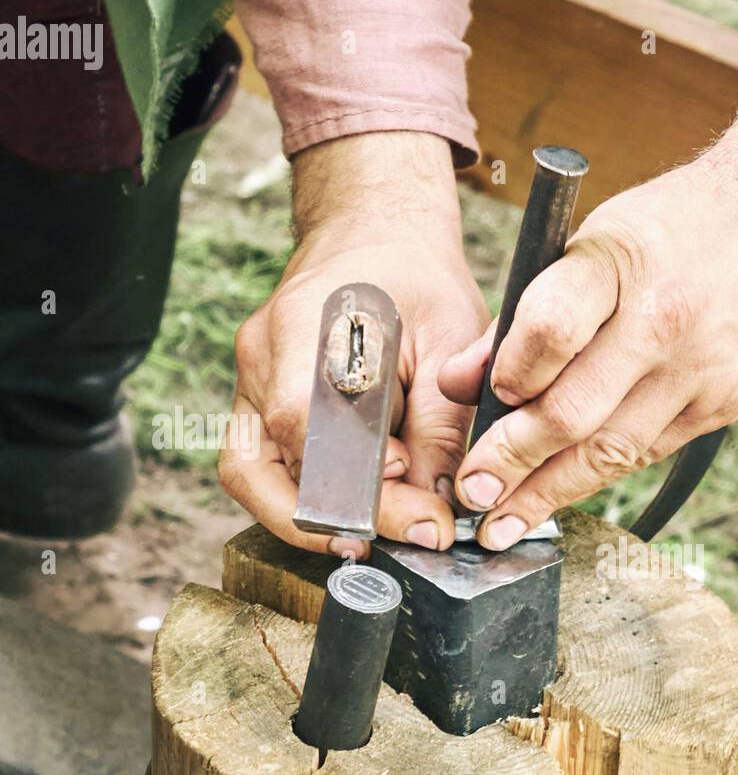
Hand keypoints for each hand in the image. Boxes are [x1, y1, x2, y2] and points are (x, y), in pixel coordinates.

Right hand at [219, 132, 488, 556]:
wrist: (374, 232)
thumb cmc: (418, 282)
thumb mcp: (452, 343)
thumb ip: (443, 427)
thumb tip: (438, 508)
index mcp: (309, 331)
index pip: (315, 437)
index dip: (365, 494)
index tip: (426, 523)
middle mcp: (263, 358)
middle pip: (260, 470)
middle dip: (326, 523)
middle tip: (399, 542)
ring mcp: (248, 379)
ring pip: (249, 476)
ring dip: (305, 520)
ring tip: (375, 536)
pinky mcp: (254, 397)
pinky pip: (262, 462)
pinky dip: (303, 496)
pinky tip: (356, 508)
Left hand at [439, 121, 737, 548]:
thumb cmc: (688, 220)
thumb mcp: (600, 237)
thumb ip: (529, 310)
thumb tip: (461, 379)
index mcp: (623, 261)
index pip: (550, 327)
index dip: (510, 372)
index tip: (485, 398)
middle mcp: (665, 322)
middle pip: (575, 412)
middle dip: (513, 463)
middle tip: (472, 495)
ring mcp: (704, 370)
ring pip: (614, 450)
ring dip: (552, 492)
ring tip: (506, 522)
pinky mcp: (729, 402)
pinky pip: (653, 450)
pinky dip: (605, 474)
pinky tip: (569, 492)